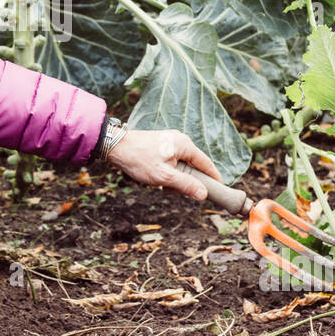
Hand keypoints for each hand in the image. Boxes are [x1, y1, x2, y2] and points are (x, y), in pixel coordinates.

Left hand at [104, 128, 222, 199]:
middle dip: (186, 182)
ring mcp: (170, 142)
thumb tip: (204, 194)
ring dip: (174, 179)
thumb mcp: (164, 177)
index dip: (214, 179)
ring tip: (159, 184)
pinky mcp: (162, 145)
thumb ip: (185, 185)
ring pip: (182, 166)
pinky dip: (168, 173)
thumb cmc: (139, 160)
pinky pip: (172, 163)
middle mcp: (181, 141)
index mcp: (185, 145)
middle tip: (172, 190)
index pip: (207, 164)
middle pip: (194, 167)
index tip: (219, 191)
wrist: (115, 146)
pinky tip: (156, 178)